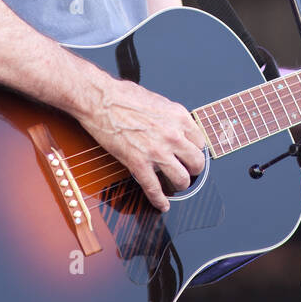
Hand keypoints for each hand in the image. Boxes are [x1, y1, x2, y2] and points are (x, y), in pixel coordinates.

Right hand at [77, 76, 205, 211]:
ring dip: (180, 185)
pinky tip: (162, 205)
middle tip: (187, 170)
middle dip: (193, 169)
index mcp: (178, 117)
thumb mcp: (158, 100)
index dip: (195, 150)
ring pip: (181, 179)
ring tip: (176, 185)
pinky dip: (159, 200)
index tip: (190, 154)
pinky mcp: (138, 163)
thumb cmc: (123, 96)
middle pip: (197, 162)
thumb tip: (173, 126)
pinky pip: (154, 188)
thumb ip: (170, 117)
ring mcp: (157, 151)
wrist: (100, 100)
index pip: (200, 141)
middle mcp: (173, 135)